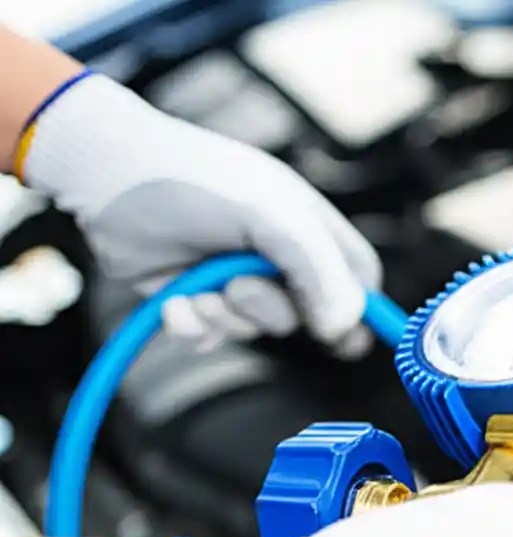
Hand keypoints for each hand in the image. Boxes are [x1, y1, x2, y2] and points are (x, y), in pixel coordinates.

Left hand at [21, 74, 380, 356]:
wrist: (109, 178)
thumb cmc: (199, 182)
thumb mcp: (276, 220)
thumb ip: (319, 272)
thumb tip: (345, 329)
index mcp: (306, 225)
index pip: (355, 275)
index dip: (355, 307)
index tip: (341, 334)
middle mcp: (274, 253)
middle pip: (304, 313)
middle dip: (270, 308)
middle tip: (239, 284)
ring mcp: (233, 275)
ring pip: (253, 328)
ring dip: (225, 316)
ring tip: (198, 288)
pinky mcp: (192, 294)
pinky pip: (209, 335)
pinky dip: (191, 325)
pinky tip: (174, 302)